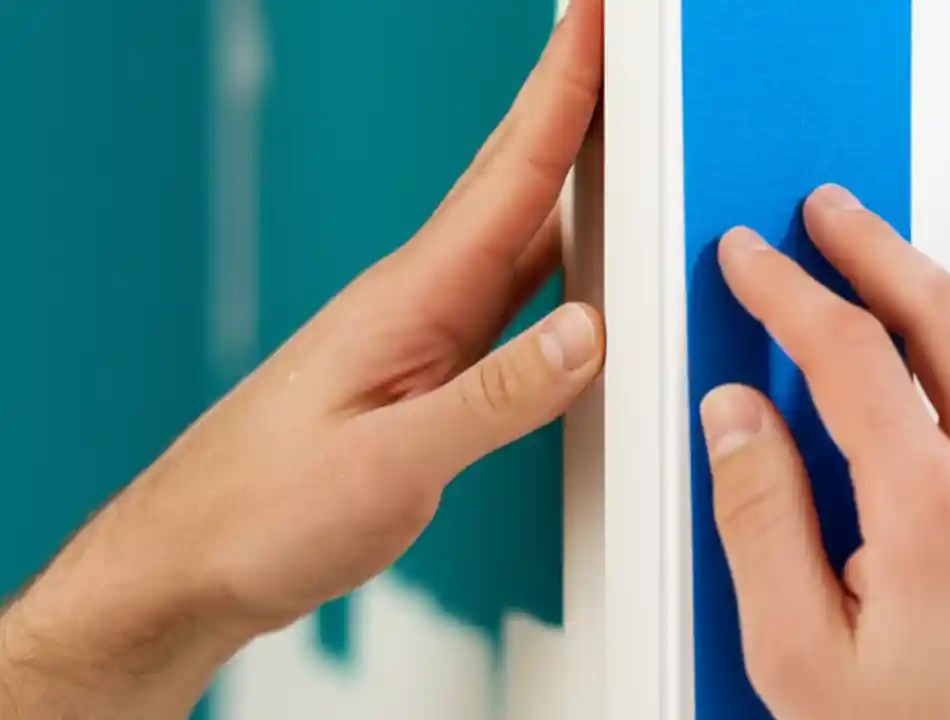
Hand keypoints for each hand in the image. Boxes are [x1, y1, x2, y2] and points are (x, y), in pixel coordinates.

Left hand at [0, 1, 601, 716]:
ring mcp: (421, 331)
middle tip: (608, 35)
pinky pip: (505, 289)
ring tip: (607, 117)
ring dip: (561, 165)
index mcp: (413, 300)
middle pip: (511, 175)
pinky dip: (550, 251)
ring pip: (512, 227)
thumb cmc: (265, 513)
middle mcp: (419, 298)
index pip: (509, 173)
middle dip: (566, 94)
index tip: (597, 18)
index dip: (562, 89)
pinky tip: (577, 256)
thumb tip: (588, 331)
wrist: (193, 558)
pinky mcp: (425, 370)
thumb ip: (495, 399)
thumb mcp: (391, 465)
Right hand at [701, 184, 949, 718]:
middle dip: (874, 247)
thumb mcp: (799, 659)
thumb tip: (737, 419)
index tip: (752, 260)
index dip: (787, 289)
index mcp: (935, 515)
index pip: (848, 353)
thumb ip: (760, 521)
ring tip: (896, 272)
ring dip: (948, 291)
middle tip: (829, 215)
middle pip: (946, 314)